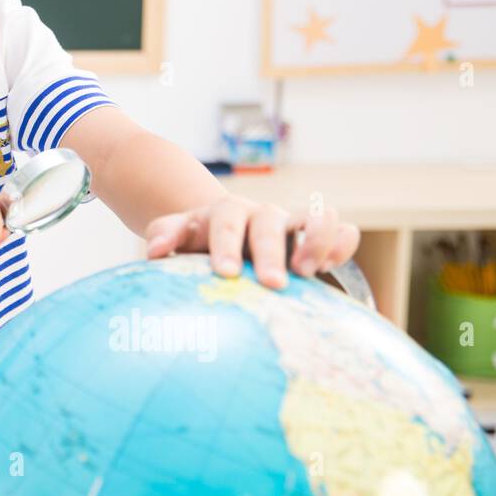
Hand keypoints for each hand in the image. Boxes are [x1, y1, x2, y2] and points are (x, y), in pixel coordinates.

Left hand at [144, 194, 359, 289]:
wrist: (226, 231)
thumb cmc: (200, 239)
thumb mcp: (178, 233)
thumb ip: (164, 236)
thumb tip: (152, 251)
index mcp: (227, 212)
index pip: (226, 224)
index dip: (227, 246)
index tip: (225, 272)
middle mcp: (264, 213)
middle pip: (271, 225)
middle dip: (271, 253)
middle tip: (273, 283)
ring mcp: (294, 224)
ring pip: (317, 217)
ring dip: (316, 241)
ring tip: (309, 272)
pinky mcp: (317, 237)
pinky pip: (342, 232)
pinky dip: (342, 244)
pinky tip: (331, 267)